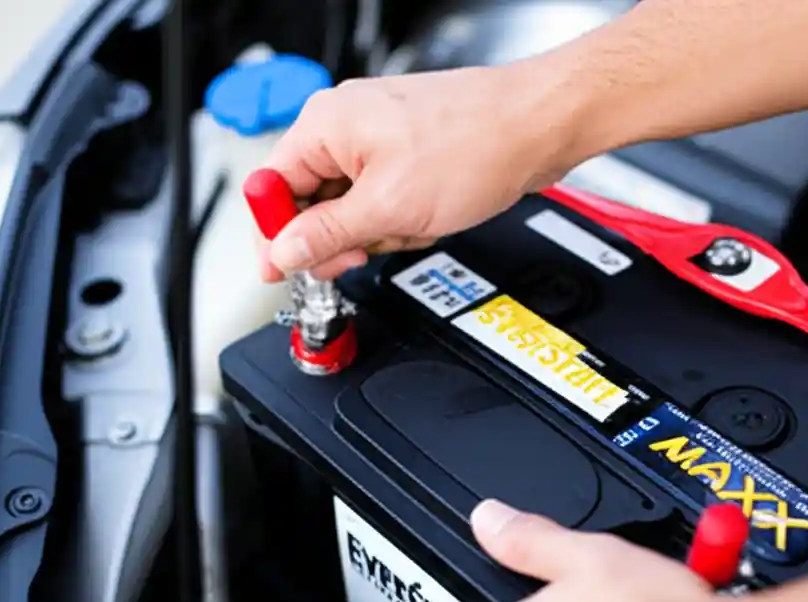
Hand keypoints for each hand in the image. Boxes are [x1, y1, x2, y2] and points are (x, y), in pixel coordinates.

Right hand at [255, 63, 583, 281]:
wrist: (537, 127)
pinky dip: (404, 219)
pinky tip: (429, 216)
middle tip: (362, 251)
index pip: (270, 187)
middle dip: (341, 235)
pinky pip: (384, 199)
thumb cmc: (475, 145)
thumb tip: (284, 252)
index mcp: (325, 125)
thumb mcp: (388, 207)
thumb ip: (326, 235)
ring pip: (352, 207)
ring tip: (415, 221)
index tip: (279, 271)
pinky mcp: (407, 152)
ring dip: (382, 229)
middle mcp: (345, 125)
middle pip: (311, 201)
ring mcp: (378, 137)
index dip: (272, 235)